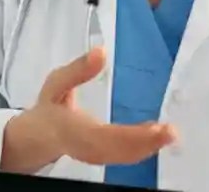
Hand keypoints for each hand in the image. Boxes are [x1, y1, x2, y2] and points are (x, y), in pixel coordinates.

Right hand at [0, 47, 177, 172]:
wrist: (37, 137)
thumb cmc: (50, 107)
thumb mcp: (56, 83)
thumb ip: (78, 69)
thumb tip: (101, 51)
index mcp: (73, 129)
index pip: (105, 135)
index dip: (131, 135)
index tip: (156, 127)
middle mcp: (86, 147)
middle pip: (119, 150)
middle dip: (147, 143)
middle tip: (171, 132)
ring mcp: (95, 156)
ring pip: (124, 156)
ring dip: (148, 147)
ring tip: (169, 134)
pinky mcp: (103, 158)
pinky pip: (124, 156)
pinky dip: (142, 149)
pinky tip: (157, 138)